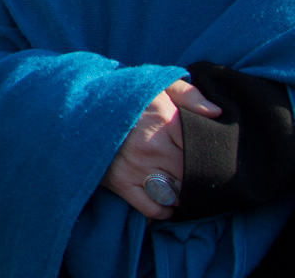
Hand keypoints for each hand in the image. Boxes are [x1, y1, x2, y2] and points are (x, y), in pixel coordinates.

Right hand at [102, 80, 222, 219]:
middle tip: (201, 173)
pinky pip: (153, 208)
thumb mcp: (156, 84)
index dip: (212, 153)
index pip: (203, 148)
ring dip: (184, 193)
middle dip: (201, 176)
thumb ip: (189, 94)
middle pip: (193, 174)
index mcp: (165, 121)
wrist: (77, 105)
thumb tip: (217, 113)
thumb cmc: (122, 94)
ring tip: (183, 185)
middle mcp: (154, 148)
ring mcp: (137, 168)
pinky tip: (168, 202)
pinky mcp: (121, 183)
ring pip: (177, 194)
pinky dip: (165, 210)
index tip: (213, 154)